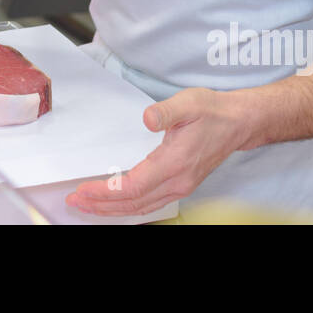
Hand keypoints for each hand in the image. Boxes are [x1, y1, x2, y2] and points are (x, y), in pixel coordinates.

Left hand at [65, 87, 251, 216]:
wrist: (238, 123)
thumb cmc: (213, 111)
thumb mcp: (189, 102)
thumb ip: (166, 112)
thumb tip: (147, 119)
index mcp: (175, 163)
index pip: (133, 187)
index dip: (105, 192)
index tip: (82, 189)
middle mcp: (178, 181)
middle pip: (133, 204)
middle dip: (101, 205)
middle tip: (74, 201)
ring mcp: (181, 186)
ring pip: (141, 207)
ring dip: (112, 209)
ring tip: (87, 205)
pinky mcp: (181, 185)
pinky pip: (149, 204)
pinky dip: (128, 207)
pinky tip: (115, 204)